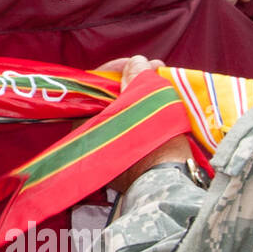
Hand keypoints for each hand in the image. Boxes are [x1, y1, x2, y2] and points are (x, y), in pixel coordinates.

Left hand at [96, 56, 190, 191]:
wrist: (168, 190)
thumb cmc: (152, 144)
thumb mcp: (144, 102)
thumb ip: (136, 78)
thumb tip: (136, 62)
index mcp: (84, 123)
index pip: (94, 85)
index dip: (117, 68)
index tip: (138, 62)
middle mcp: (90, 138)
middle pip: (109, 98)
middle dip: (133, 79)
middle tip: (156, 70)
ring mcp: (108, 152)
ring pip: (122, 112)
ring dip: (141, 94)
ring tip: (165, 82)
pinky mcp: (126, 161)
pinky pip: (131, 128)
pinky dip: (144, 113)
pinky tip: (162, 104)